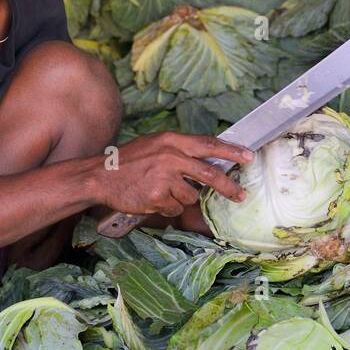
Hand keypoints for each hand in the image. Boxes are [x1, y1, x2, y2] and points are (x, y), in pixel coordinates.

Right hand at [96, 132, 251, 218]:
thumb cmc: (128, 162)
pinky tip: (152, 199)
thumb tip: (204, 162)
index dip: (230, 151)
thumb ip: (178, 151)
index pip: (208, 144)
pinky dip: (167, 208)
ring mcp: (165, 177)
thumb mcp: (154, 145)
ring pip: (191, 196)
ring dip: (181, 199)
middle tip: (240, 195)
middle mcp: (171, 156)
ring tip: (161, 192)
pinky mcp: (158, 196)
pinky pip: (175, 208)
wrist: (101, 176)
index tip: (248, 156)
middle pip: (209, 174)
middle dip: (228, 186)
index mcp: (171, 140)